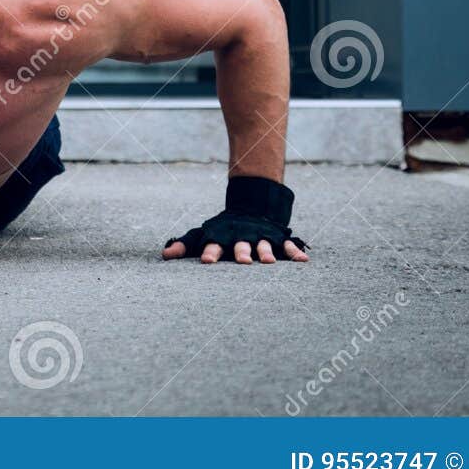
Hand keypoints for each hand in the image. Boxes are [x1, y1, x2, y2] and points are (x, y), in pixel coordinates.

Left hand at [162, 235, 307, 263]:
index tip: (206, 260)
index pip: (214, 243)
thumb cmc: (223, 227)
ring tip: (268, 262)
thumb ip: (186, 244)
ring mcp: (261, 237)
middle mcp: (242, 236)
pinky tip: (303, 261)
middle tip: (242, 261)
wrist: (252, 207)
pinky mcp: (278, 239)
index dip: (210, 251)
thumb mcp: (204, 232)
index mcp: (223, 235)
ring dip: (266, 252)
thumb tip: (165, 255)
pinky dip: (295, 253)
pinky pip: (288, 246)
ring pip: (264, 245)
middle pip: (241, 244)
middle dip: (242, 252)